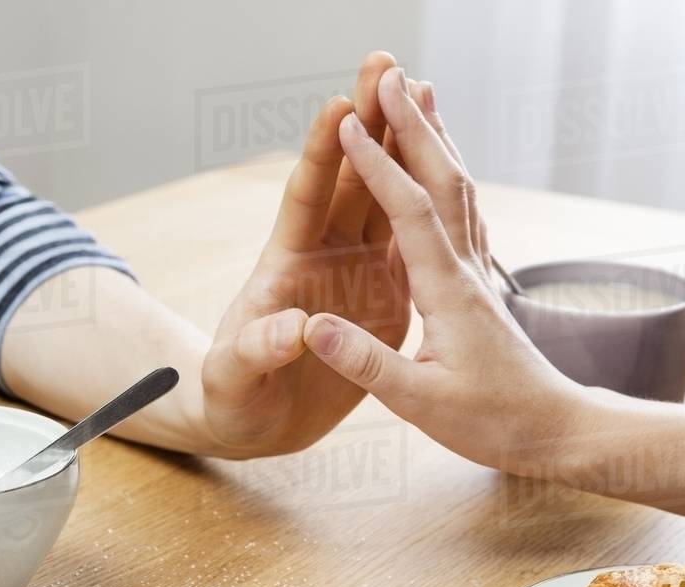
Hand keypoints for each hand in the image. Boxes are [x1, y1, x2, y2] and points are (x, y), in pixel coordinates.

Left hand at [198, 52, 410, 457]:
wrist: (258, 425)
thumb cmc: (233, 398)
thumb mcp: (235, 379)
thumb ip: (259, 349)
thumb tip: (298, 327)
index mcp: (286, 264)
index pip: (306, 196)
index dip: (324, 154)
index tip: (341, 106)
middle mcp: (324, 255)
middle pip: (351, 178)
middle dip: (369, 120)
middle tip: (389, 63)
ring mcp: (357, 271)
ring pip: (387, 199)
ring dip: (404, 148)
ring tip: (427, 94)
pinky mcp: (384, 297)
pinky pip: (411, 243)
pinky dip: (429, 207)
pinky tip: (451, 171)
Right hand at [300, 67, 586, 468]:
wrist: (555, 429)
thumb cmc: (493, 422)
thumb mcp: (421, 404)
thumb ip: (366, 363)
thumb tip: (312, 327)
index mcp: (447, 293)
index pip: (410, 212)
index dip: (378, 164)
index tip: (350, 122)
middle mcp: (467, 270)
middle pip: (443, 180)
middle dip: (414, 125)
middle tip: (390, 76)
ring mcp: (479, 274)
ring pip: (460, 189)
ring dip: (436, 138)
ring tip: (420, 96)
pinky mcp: (481, 285)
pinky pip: (466, 214)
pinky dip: (449, 175)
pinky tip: (443, 167)